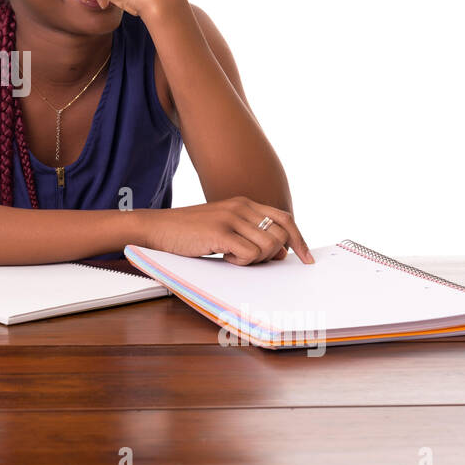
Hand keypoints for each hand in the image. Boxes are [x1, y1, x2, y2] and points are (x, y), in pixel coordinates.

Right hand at [140, 197, 314, 264]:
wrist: (157, 228)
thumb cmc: (189, 232)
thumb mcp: (223, 226)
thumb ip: (250, 233)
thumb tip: (280, 252)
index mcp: (244, 203)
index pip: (285, 218)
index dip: (299, 239)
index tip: (307, 258)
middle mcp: (241, 206)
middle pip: (282, 233)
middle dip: (276, 254)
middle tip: (256, 261)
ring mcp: (230, 218)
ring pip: (269, 246)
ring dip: (255, 259)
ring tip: (233, 256)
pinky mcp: (220, 232)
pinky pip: (249, 254)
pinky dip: (241, 262)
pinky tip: (224, 256)